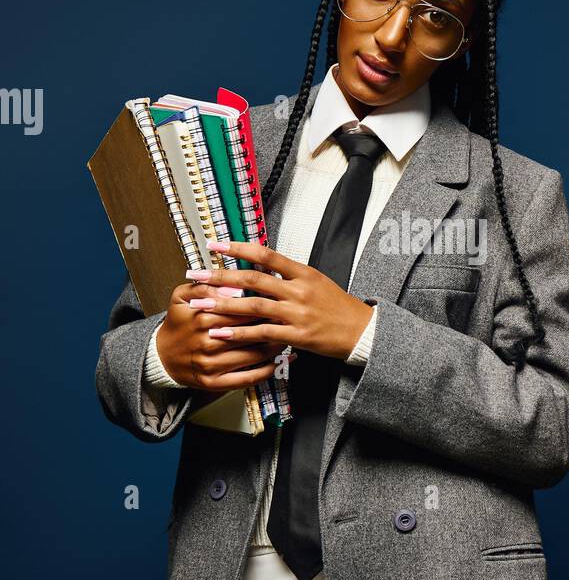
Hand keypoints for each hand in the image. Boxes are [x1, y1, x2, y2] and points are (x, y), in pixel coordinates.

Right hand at [156, 280, 296, 390]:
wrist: (161, 356)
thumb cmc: (178, 324)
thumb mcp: (182, 297)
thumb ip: (205, 286)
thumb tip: (233, 285)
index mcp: (202, 317)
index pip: (242, 308)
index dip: (264, 303)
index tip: (279, 299)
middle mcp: (208, 341)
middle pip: (252, 331)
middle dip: (274, 324)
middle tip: (292, 318)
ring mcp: (211, 364)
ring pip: (253, 355)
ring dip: (275, 348)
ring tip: (288, 338)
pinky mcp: (213, 382)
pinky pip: (246, 379)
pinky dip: (265, 372)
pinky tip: (277, 363)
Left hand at [182, 238, 374, 361]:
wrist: (362, 331)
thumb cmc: (337, 307)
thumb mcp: (316, 282)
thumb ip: (289, 275)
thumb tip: (260, 265)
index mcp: (303, 272)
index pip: (265, 254)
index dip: (238, 248)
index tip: (214, 245)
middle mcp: (298, 290)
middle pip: (253, 279)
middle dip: (220, 276)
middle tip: (195, 274)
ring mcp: (297, 313)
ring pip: (253, 306)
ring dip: (222, 305)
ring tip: (199, 305)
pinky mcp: (297, 335)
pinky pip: (262, 333)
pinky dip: (238, 332)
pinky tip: (219, 332)